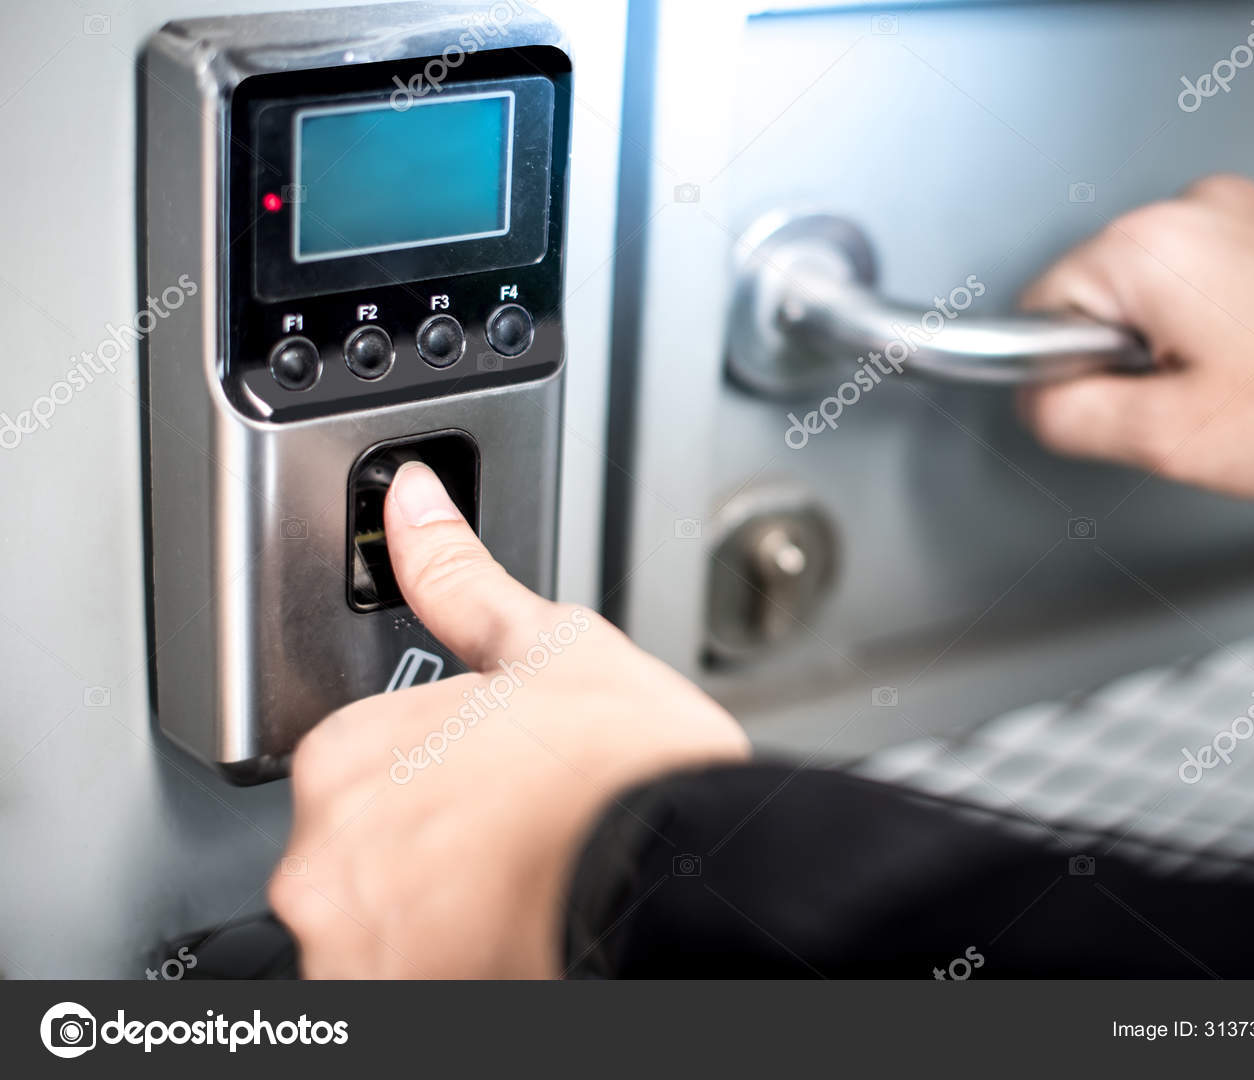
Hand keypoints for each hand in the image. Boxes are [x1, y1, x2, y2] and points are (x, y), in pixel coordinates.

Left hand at [270, 462, 748, 977]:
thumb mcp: (548, 644)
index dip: (437, 775)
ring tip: (519, 895)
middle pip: (362, 855)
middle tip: (514, 845)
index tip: (488, 789)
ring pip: (376, 930)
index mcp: (349, 754)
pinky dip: (443, 967)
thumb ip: (458, 578)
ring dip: (429, 918)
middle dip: (428, 851)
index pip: (362, 769)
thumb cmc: (618, 767)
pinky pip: (395, 984)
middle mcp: (325, 857)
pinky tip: (508, 943)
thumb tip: (412, 501)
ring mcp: (351, 945)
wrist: (672, 870)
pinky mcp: (390, 1007)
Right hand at [1018, 175, 1253, 499]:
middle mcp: (1193, 207)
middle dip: (1129, 359)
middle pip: (1099, 295)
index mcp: (1148, 247)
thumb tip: (1034, 400)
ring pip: (1158, 289)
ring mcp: (1245, 207)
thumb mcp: (1173, 438)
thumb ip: (1070, 417)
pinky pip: (1215, 276)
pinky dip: (1226, 321)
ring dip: (1179, 342)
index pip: (1038, 309)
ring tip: (1248, 383)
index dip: (1067, 375)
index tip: (1119, 407)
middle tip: (1197, 404)